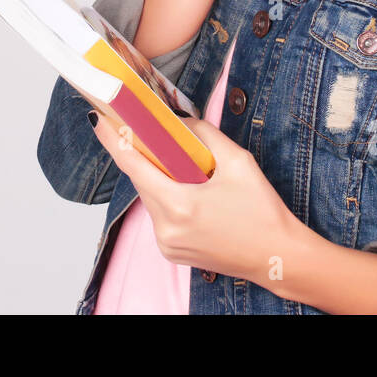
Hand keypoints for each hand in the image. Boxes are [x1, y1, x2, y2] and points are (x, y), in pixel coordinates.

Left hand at [88, 111, 297, 281]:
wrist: (277, 257)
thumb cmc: (262, 211)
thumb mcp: (238, 161)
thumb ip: (203, 135)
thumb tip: (178, 121)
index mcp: (179, 205)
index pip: (133, 165)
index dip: (113, 140)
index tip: (99, 118)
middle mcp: (166, 228)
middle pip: (140, 181)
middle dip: (139, 155)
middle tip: (138, 128)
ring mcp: (167, 244)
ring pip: (149, 198)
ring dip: (154, 177)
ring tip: (168, 157)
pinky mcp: (172, 252)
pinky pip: (159, 216)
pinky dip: (164, 197)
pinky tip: (182, 186)